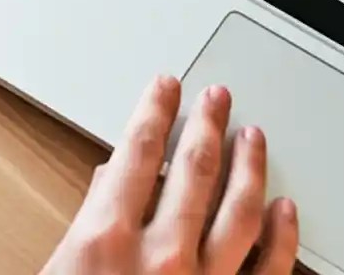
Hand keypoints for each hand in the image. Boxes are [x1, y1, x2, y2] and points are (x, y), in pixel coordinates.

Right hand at [42, 78, 298, 274]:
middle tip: (219, 98)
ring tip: (253, 137)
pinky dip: (282, 235)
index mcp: (105, 238)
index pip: (138, 150)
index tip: (166, 87)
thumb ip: (84, 225)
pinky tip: (285, 210)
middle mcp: (160, 256)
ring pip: (239, 211)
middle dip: (208, 124)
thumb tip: (107, 184)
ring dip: (249, 167)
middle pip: (194, 169)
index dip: (154, 109)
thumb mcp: (58, 270)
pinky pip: (270, 268)